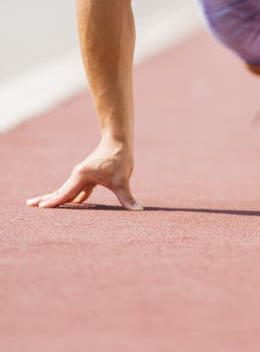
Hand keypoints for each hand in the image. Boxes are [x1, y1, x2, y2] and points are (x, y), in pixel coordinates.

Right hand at [26, 139, 142, 210]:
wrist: (119, 141)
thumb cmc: (119, 158)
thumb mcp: (122, 180)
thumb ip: (127, 197)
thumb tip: (138, 211)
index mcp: (82, 175)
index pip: (65, 193)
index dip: (53, 202)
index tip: (39, 208)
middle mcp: (78, 175)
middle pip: (60, 191)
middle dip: (45, 199)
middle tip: (28, 205)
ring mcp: (82, 175)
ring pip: (67, 190)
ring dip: (55, 198)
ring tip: (41, 205)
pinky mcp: (89, 176)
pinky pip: (77, 190)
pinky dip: (71, 197)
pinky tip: (71, 204)